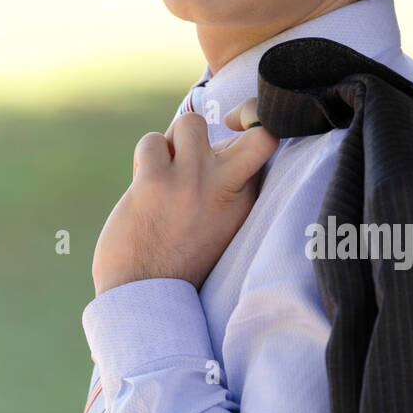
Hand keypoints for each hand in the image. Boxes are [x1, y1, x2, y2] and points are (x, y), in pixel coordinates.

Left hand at [91, 97, 279, 297]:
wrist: (146, 298)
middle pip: (259, 130)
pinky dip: (145, 157)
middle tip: (218, 134)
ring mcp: (193, 182)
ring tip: (167, 172)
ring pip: (191, 122)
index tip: (239, 129)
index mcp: (249, 201)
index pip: (267, 144)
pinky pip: (152, 141)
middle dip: (244, 115)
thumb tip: (219, 137)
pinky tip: (144, 185)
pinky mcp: (156, 182)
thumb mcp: (224, 225)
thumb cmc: (181, 259)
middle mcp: (227, 188)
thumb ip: (229, 185)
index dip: (255, 125)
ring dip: (174, 141)